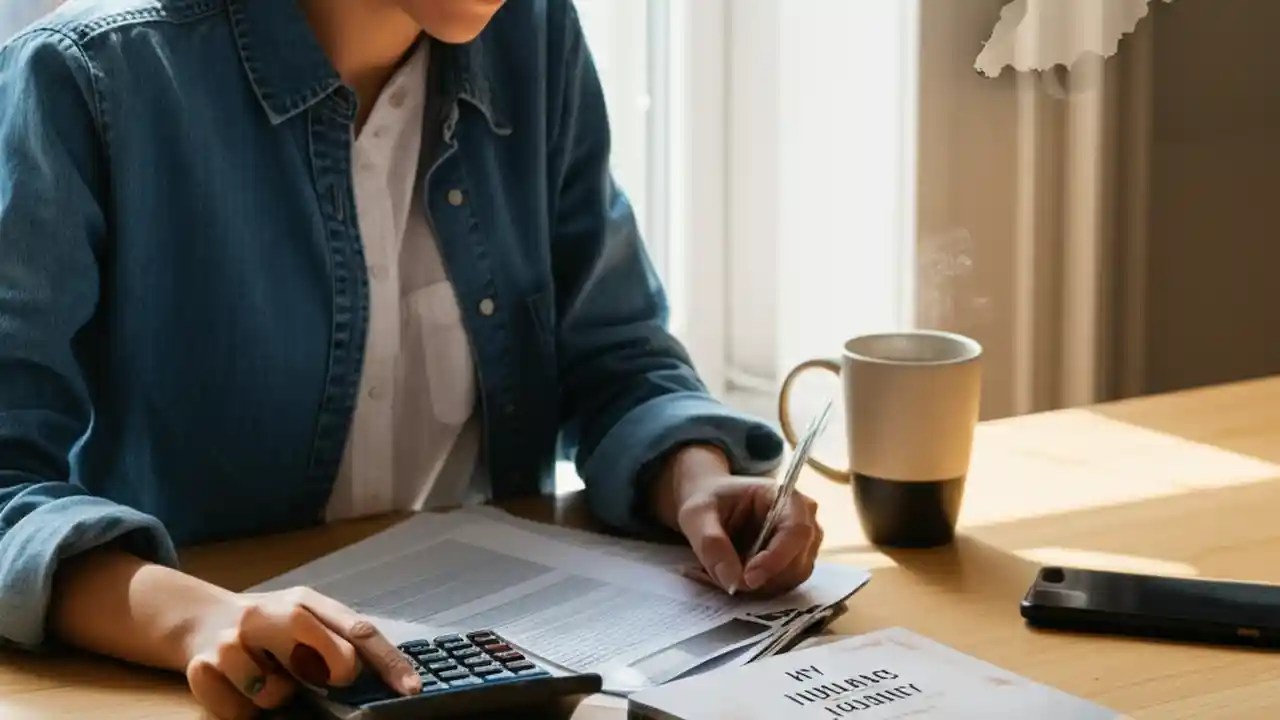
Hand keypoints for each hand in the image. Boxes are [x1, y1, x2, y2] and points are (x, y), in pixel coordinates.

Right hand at [181, 586, 419, 719]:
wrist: (199, 617)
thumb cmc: (267, 627)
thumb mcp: (306, 620)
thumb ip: (338, 639)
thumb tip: (382, 676)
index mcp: (306, 601)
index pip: (359, 631)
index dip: (389, 662)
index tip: (411, 689)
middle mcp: (271, 613)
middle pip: (330, 653)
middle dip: (336, 674)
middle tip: (322, 680)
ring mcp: (235, 639)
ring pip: (278, 692)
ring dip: (277, 697)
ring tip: (266, 679)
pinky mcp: (202, 665)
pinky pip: (240, 711)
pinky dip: (242, 710)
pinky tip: (237, 687)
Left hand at [652, 445, 823, 595]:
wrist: (712, 507)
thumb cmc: (709, 502)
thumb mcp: (698, 515)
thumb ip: (712, 543)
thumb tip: (732, 581)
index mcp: (786, 497)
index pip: (796, 532)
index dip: (776, 559)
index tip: (748, 578)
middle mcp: (805, 521)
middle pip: (797, 562)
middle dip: (762, 577)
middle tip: (725, 578)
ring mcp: (804, 545)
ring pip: (791, 579)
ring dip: (758, 585)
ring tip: (726, 572)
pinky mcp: (795, 564)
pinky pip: (783, 586)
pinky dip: (758, 588)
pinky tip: (736, 575)